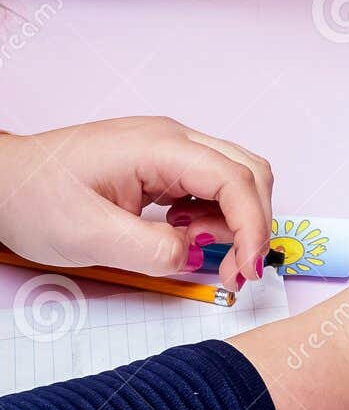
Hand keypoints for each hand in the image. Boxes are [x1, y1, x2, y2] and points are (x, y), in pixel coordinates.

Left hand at [0, 118, 273, 290]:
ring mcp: (170, 148)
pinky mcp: (164, 162)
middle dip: (254, 224)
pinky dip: (218, 215)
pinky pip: (213, 184)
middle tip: (238, 271)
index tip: (249, 268)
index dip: (253, 227)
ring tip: (207, 254)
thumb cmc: (32, 197)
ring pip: (237, 177)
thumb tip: (199, 255)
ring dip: (238, 220)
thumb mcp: (91, 237)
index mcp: (159, 147)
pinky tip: (189, 234)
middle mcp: (173, 138)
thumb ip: (156, 251)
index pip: (234, 180)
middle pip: (250, 173)